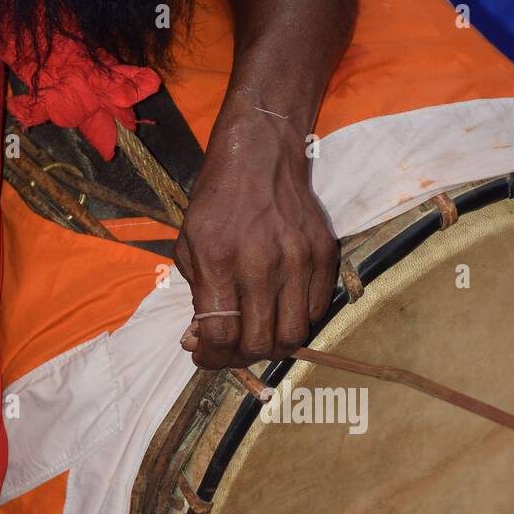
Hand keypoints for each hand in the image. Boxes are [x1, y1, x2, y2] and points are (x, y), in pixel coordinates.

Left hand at [173, 119, 338, 370]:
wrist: (260, 154)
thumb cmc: (217, 200)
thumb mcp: (189, 242)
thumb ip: (197, 294)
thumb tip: (203, 340)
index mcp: (219, 258)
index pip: (221, 334)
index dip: (211, 358)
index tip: (204, 357)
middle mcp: (262, 262)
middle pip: (260, 343)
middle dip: (240, 358)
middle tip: (231, 350)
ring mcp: (299, 259)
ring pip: (293, 335)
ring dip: (272, 346)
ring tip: (257, 336)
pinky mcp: (324, 254)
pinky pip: (317, 310)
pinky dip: (297, 321)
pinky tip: (280, 311)